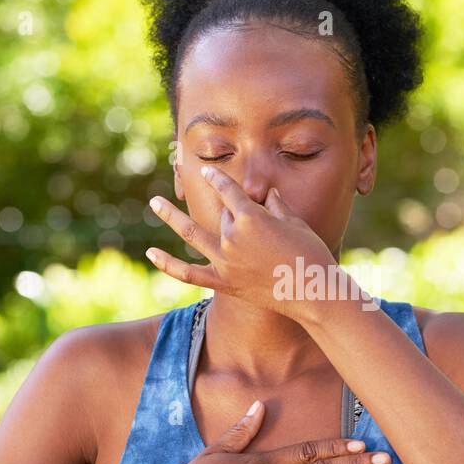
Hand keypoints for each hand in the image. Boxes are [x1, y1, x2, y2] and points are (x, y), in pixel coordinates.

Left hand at [145, 166, 340, 319]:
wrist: (314, 292)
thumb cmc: (311, 254)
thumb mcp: (296, 223)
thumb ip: (276, 206)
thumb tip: (267, 194)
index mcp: (251, 217)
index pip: (229, 190)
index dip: (218, 179)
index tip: (209, 171)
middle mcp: (232, 236)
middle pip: (223, 216)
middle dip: (233, 215)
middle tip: (258, 232)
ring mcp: (225, 261)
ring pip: (192, 234)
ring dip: (171, 217)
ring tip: (155, 203)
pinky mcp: (223, 282)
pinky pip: (188, 273)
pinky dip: (168, 264)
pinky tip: (150, 254)